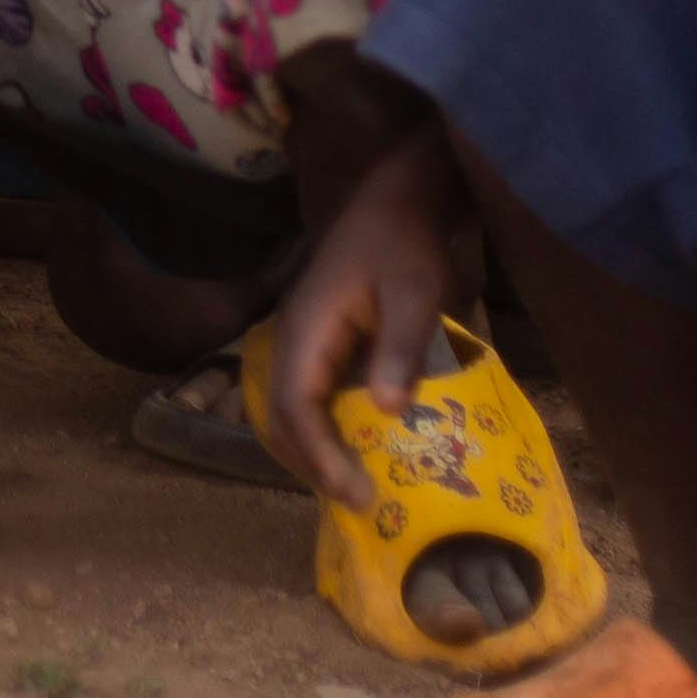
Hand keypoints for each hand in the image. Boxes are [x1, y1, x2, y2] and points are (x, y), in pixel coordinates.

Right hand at [264, 129, 463, 511]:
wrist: (398, 195)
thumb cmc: (407, 242)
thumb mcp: (414, 293)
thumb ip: (399, 348)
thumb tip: (388, 410)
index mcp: (306, 328)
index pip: (296, 408)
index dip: (320, 456)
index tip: (357, 491)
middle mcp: (291, 338)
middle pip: (282, 418)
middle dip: (313, 465)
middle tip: (360, 502)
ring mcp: (301, 339)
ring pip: (291, 410)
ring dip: (315, 452)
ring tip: (355, 485)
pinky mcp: (318, 342)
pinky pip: (309, 396)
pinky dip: (325, 430)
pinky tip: (358, 446)